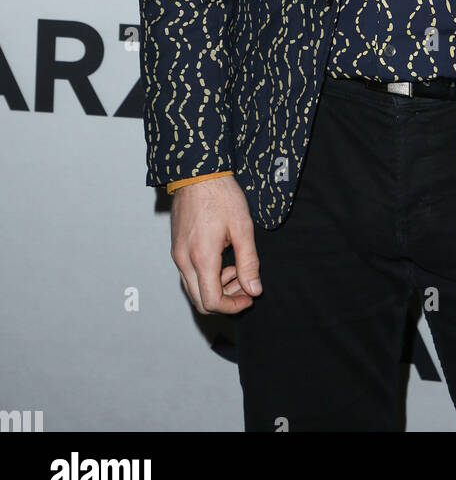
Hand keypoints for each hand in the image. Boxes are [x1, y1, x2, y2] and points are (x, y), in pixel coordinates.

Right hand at [170, 174, 261, 314]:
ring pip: (193, 288)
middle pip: (200, 301)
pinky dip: (206, 276)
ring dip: (216, 288)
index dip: (232, 306)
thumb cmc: (221, 195)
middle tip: (245, 285)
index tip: (249, 297)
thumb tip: (254, 290)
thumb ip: (248, 262)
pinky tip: (222, 259)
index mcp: (202, 258)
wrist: (197, 173)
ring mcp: (177, 254)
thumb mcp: (242, 227)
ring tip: (236, 269)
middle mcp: (184, 260)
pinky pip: (189, 274)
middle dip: (225, 300)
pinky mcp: (176, 247)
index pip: (212, 301)